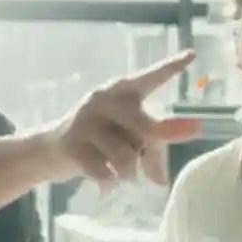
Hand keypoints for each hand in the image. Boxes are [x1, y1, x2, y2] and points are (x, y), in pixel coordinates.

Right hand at [42, 50, 200, 185]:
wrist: (49, 151)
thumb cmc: (99, 140)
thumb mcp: (127, 138)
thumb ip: (151, 150)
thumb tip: (160, 181)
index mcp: (121, 92)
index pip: (150, 78)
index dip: (170, 68)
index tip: (192, 55)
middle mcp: (104, 100)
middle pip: (144, 127)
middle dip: (153, 148)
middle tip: (159, 163)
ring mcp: (85, 121)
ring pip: (126, 157)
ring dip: (129, 173)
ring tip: (123, 175)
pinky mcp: (72, 144)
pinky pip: (104, 172)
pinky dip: (108, 183)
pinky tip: (104, 186)